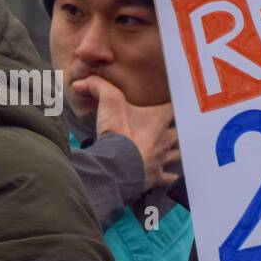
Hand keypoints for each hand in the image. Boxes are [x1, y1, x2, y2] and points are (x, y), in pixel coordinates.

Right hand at [72, 75, 179, 191]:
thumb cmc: (117, 134)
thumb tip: (81, 82)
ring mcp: (162, 159)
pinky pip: (169, 178)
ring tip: (173, 150)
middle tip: (172, 127)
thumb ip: (99, 87)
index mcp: (159, 120)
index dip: (177, 103)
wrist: (116, 166)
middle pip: (179, 132)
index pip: (175, 107)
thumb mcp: (108, 104)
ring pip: (177, 154)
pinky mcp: (156, 176)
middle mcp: (165, 139)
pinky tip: (172, 178)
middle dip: (176, 130)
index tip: (178, 101)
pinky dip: (170, 178)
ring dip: (175, 152)